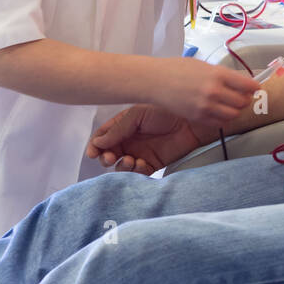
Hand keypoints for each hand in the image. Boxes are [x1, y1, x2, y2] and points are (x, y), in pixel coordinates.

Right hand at [85, 104, 202, 172]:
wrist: (191, 121)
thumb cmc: (166, 111)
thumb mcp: (137, 115)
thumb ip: (118, 129)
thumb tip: (99, 142)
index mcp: (123, 125)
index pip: (102, 137)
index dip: (95, 145)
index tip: (93, 152)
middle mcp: (129, 140)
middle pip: (108, 153)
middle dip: (105, 158)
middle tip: (110, 158)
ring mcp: (140, 152)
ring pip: (121, 165)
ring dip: (120, 166)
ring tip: (129, 161)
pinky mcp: (152, 163)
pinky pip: (137, 172)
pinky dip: (135, 172)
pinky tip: (140, 164)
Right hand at [153, 57, 257, 127]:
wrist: (155, 81)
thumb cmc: (177, 69)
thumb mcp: (204, 66)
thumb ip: (222, 75)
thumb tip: (241, 82)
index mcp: (218, 74)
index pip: (248, 85)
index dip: (254, 87)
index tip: (255, 87)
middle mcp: (214, 91)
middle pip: (243, 102)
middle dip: (246, 99)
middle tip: (243, 96)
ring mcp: (206, 106)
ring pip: (233, 114)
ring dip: (235, 110)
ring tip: (230, 105)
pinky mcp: (198, 117)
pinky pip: (219, 123)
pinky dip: (223, 118)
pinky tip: (218, 111)